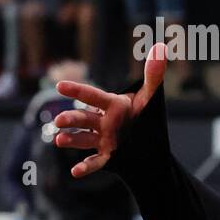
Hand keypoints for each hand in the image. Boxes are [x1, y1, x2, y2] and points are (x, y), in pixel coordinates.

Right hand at [53, 42, 166, 176]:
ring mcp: (103, 139)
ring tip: (59, 140)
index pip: (92, 95)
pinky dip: (85, 167)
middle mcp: (103, 121)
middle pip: (83, 118)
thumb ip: (153, 75)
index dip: (77, 91)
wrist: (151, 146)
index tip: (60, 86)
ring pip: (83, 138)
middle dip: (71, 118)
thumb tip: (160, 47)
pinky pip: (94, 163)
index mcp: (111, 105)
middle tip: (60, 120)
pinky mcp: (107, 157)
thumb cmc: (147, 118)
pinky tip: (75, 172)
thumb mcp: (150, 98)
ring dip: (71, 140)